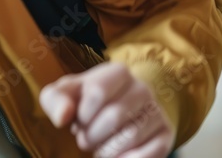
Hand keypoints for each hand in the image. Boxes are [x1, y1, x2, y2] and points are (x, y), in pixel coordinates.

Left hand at [40, 62, 173, 157]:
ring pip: (130, 137)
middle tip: (87, 138)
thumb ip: (56, 100)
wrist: (124, 109)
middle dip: (92, 135)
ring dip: (106, 150)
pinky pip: (146, 155)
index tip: (80, 119)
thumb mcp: (67, 95)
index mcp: (118, 72)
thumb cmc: (88, 102)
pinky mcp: (165, 135)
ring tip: (101, 146)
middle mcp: (142, 88)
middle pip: (113, 117)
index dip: (82, 113)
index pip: (98, 92)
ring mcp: (156, 111)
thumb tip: (63, 117)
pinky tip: (117, 156)